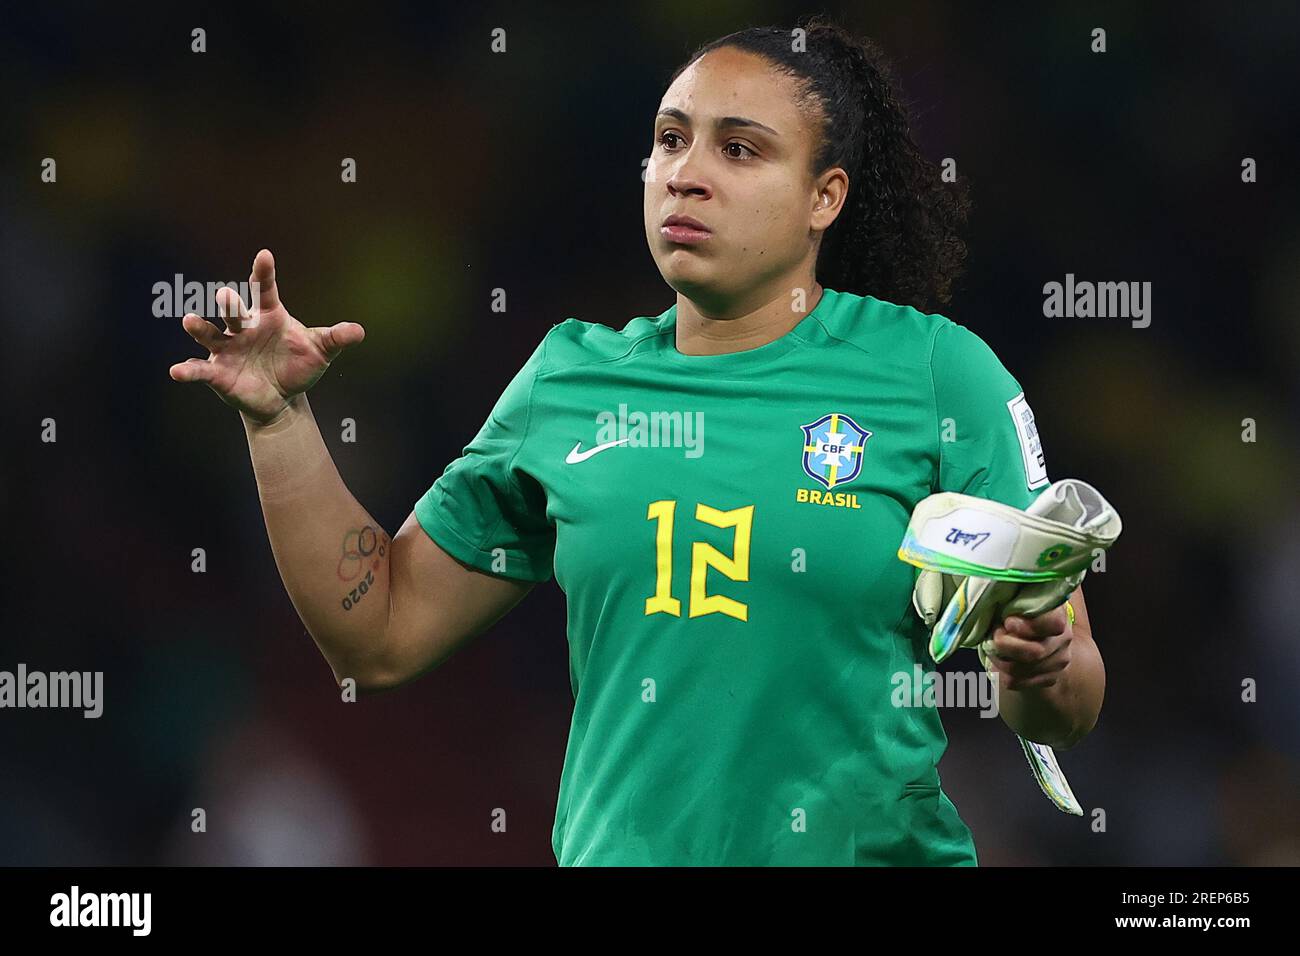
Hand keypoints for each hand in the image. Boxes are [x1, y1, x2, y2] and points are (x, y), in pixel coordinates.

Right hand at [168, 249, 364, 424]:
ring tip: (190, 321)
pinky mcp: (217, 373)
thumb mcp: (320, 351)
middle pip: (234, 311)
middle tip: (226, 296)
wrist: (283, 397)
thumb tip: (359, 331)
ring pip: (210, 334)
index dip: (264, 273)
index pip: (265, 290)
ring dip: (199, 327)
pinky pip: (200, 369)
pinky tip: (178, 372)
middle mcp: (243, 328)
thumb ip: (336, 338)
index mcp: (268, 316)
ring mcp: (227, 349)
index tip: (265, 255)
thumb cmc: (298, 365)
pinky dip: (188, 370)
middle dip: (230, 304)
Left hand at [981, 604, 1071, 690]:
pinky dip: (1001, 672)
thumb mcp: (1014, 599)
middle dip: (1004, 644)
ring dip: (998, 658)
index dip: (1028, 626)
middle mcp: (1064, 638)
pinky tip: (1000, 659)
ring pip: (1019, 670)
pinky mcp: (1050, 678)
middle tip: (994, 635)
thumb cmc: (1015, 611)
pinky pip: (1015, 681)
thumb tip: (1004, 616)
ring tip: (993, 646)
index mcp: (1057, 613)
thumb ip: (1012, 602)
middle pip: (1034, 653)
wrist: (1027, 630)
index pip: (1054, 624)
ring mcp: (1060, 660)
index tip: (1008, 622)